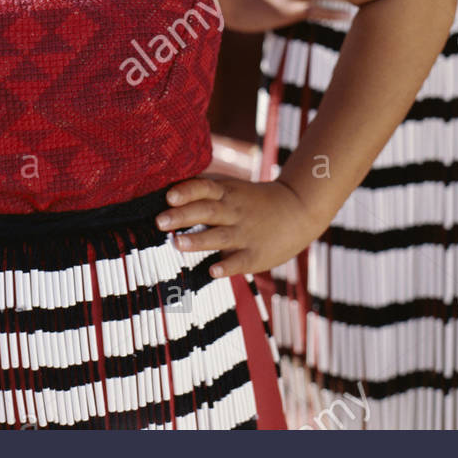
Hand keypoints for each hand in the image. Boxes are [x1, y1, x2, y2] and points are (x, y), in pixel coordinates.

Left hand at [156, 175, 323, 277]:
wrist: (298, 209)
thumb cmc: (254, 199)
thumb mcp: (232, 187)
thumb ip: (204, 189)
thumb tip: (167, 189)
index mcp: (227, 192)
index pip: (204, 188)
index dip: (186, 191)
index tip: (168, 196)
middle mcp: (234, 211)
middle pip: (207, 211)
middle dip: (182, 216)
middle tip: (159, 221)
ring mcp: (245, 233)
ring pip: (219, 236)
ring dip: (198, 240)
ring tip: (177, 243)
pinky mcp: (256, 255)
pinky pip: (239, 261)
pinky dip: (226, 266)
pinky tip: (212, 270)